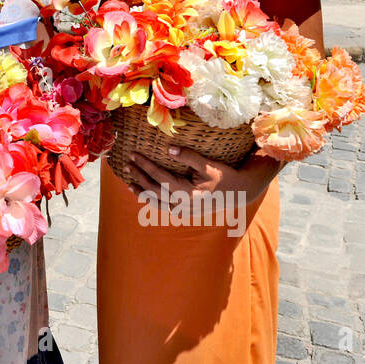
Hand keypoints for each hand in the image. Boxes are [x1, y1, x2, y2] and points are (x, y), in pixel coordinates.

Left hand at [121, 144, 281, 222]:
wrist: (238, 193)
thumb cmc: (222, 176)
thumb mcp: (207, 164)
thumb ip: (188, 156)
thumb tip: (169, 150)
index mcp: (187, 193)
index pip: (160, 177)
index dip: (145, 165)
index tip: (133, 155)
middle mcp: (183, 205)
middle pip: (154, 190)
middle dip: (139, 177)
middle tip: (126, 165)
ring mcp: (183, 211)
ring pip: (157, 202)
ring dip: (141, 192)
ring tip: (128, 183)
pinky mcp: (185, 214)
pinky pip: (164, 208)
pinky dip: (152, 202)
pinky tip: (143, 195)